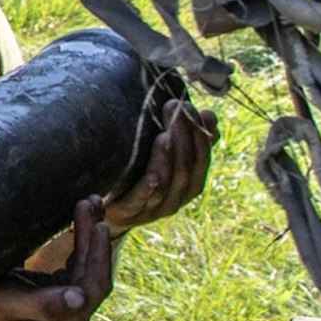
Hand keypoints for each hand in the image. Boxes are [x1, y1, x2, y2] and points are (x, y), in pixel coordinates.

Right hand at [0, 196, 118, 320]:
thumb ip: (40, 304)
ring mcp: (73, 301)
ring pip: (93, 261)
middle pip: (96, 271)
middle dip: (95, 235)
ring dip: (93, 229)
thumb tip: (79, 299)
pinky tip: (86, 209)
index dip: (98, 256)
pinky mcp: (68, 285)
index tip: (98, 225)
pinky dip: (87, 232)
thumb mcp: (5, 303)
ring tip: (89, 200)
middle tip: (89, 202)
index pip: (93, 288)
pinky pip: (85, 256)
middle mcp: (74, 316)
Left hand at [105, 101, 216, 232]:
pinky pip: (139, 202)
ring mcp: (153, 208)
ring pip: (166, 185)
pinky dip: (147, 189)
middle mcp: (176, 198)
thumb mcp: (166, 158)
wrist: (109, 209)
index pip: (201, 158)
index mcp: (189, 184)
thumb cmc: (141, 176)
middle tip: (173, 107)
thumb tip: (210, 115)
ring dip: (167, 159)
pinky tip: (152, 176)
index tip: (188, 106)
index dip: (199, 134)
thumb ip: (188, 140)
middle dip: (183, 137)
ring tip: (165, 134)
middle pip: (185, 168)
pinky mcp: (128, 214)